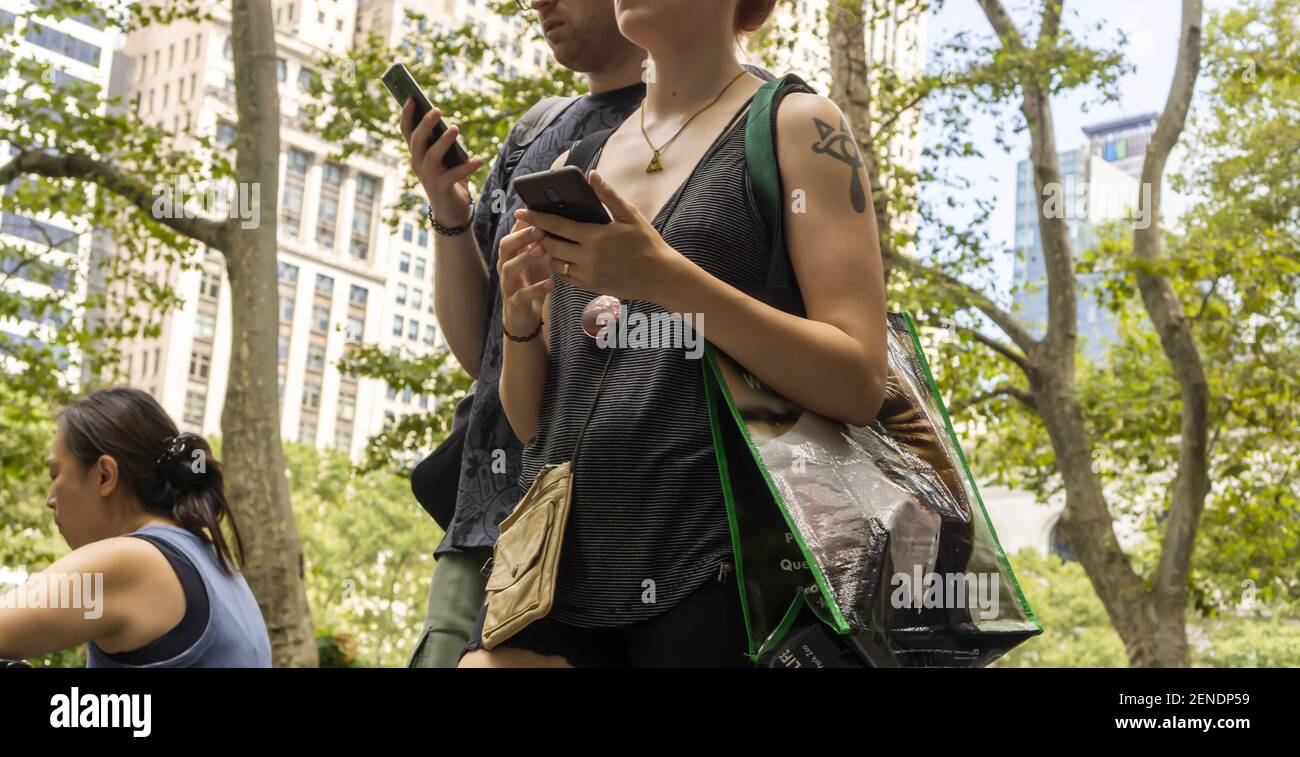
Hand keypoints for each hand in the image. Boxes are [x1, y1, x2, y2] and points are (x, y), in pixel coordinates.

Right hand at [400, 100, 483, 226]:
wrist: (450, 212)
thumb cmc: (449, 179)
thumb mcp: (445, 158)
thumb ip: (444, 143)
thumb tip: (450, 125)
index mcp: (417, 154)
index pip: (406, 131)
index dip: (407, 115)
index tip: (411, 98)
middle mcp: (418, 164)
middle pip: (417, 140)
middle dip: (425, 124)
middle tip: (437, 110)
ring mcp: (428, 177)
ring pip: (432, 156)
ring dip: (443, 141)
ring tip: (455, 128)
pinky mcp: (442, 188)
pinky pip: (454, 175)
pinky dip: (467, 166)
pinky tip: (479, 159)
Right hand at [497, 218, 553, 337]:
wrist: (523, 317)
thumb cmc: (530, 284)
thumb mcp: (536, 262)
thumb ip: (540, 244)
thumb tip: (552, 220)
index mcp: (510, 256)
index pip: (512, 233)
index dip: (522, 224)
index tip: (537, 213)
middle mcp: (505, 267)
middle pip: (505, 247)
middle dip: (521, 237)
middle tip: (539, 230)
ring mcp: (508, 285)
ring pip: (509, 268)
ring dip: (524, 258)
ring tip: (541, 251)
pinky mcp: (515, 303)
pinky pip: (522, 295)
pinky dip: (536, 289)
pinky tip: (551, 283)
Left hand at [513, 171, 688, 302]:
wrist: (660, 276)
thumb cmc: (647, 242)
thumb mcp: (631, 215)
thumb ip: (608, 196)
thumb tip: (592, 175)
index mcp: (595, 237)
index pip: (556, 226)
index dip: (535, 218)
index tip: (520, 211)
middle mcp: (588, 258)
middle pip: (550, 246)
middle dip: (537, 236)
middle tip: (529, 227)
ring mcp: (588, 275)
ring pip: (555, 264)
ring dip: (546, 253)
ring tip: (542, 242)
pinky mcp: (591, 287)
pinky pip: (566, 277)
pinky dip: (559, 267)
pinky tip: (559, 257)